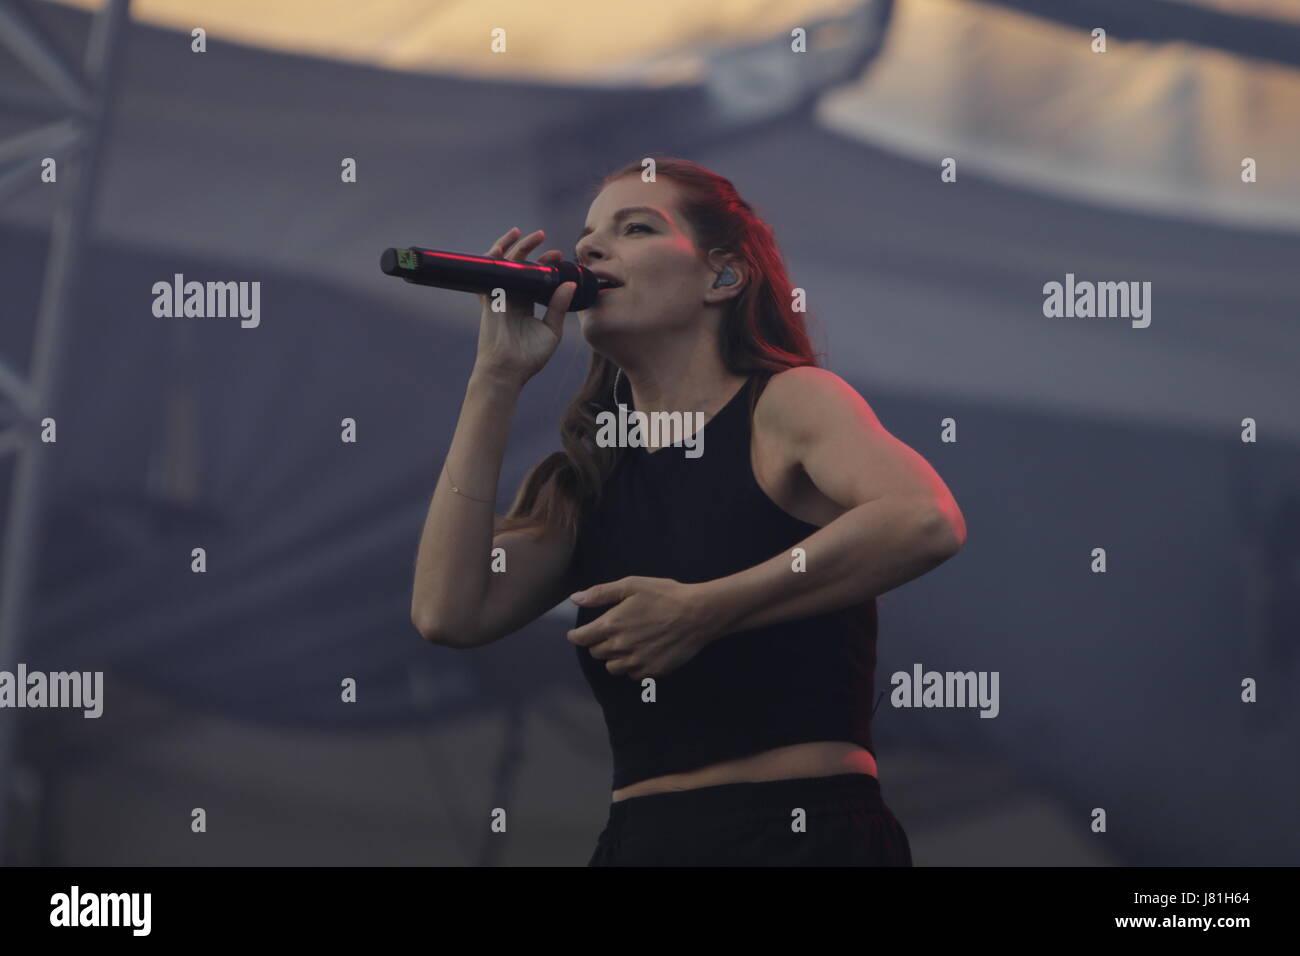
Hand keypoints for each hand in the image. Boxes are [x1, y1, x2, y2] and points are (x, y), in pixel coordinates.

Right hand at [472, 226, 574, 387]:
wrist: (507, 371)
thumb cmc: (529, 357)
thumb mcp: (552, 330)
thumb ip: (559, 306)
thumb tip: (569, 283)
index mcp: (528, 304)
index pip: (537, 277)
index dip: (547, 264)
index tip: (560, 256)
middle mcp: (513, 297)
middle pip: (520, 266)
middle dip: (531, 249)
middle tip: (543, 236)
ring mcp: (500, 297)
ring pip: (503, 265)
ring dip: (510, 247)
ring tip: (520, 233)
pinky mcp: (489, 300)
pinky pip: (486, 274)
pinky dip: (490, 260)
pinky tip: (498, 248)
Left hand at [566, 576, 726, 678]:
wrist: (697, 614)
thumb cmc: (665, 595)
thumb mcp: (631, 585)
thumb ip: (601, 593)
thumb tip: (575, 599)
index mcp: (611, 625)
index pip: (581, 638)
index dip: (576, 636)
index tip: (577, 634)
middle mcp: (620, 647)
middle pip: (596, 653)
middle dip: (598, 643)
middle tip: (609, 633)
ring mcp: (636, 661)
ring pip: (612, 667)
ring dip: (613, 657)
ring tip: (625, 645)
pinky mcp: (651, 671)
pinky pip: (632, 674)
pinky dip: (632, 666)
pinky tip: (641, 653)